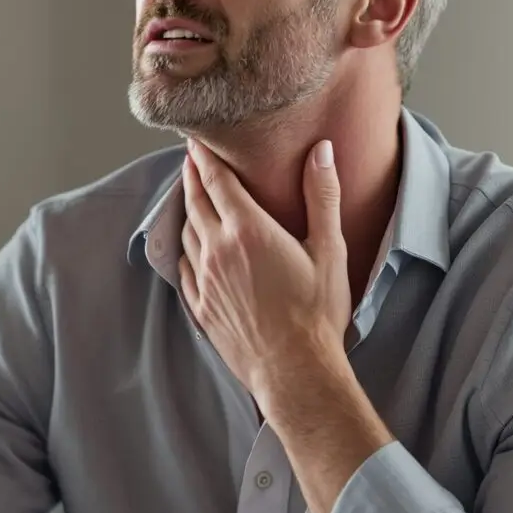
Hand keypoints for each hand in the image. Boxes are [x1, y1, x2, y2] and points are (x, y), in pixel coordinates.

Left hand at [178, 139, 350, 414]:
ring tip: (192, 196)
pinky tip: (190, 246)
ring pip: (186, 233)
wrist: (294, 371)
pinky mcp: (200, 306)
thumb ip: (321, 196)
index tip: (196, 141)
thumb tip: (321, 152)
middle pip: (196, 202)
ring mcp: (204, 279)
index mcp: (248, 230)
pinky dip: (184, 248)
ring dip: (188, 210)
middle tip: (190, 159)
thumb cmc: (317, 312)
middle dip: (192, 176)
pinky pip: (183, 267)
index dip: (205, 158)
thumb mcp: (329, 250)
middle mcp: (217, 250)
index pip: (217, 182)